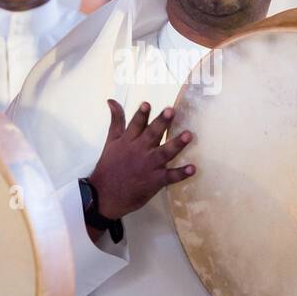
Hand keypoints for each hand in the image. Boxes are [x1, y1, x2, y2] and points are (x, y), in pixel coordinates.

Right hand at [86, 100, 194, 222]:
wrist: (104, 196)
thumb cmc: (108, 166)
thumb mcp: (110, 141)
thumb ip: (116, 120)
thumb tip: (111, 100)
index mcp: (127, 141)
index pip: (135, 124)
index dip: (141, 114)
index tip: (147, 104)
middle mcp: (139, 151)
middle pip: (152, 134)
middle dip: (161, 122)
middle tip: (171, 111)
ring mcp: (148, 166)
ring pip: (164, 153)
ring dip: (176, 144)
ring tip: (188, 135)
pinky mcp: (154, 181)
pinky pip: (170, 176)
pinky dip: (181, 173)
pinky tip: (192, 168)